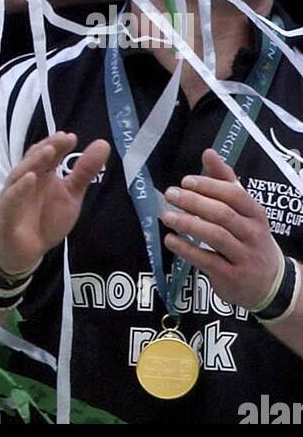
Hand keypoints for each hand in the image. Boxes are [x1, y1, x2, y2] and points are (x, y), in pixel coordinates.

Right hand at [0, 131, 109, 277]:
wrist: (26, 253)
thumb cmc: (46, 220)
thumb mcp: (71, 196)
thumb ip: (84, 172)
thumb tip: (103, 144)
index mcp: (41, 174)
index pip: (48, 155)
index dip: (58, 145)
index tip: (71, 137)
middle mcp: (25, 180)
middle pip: (34, 160)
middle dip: (48, 148)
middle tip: (61, 139)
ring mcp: (13, 195)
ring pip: (20, 175)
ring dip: (34, 162)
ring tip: (48, 151)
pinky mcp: (4, 214)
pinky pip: (11, 200)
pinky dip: (19, 189)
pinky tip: (30, 179)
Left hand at [162, 149, 284, 310]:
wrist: (269, 284)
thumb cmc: (249, 239)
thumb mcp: (244, 211)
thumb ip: (224, 181)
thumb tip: (208, 152)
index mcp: (255, 213)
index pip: (234, 194)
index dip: (209, 186)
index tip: (185, 181)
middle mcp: (253, 234)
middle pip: (223, 214)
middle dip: (194, 202)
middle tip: (170, 194)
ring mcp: (244, 257)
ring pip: (216, 236)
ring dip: (188, 224)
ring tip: (166, 216)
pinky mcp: (232, 277)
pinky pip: (207, 261)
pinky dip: (187, 249)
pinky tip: (170, 240)